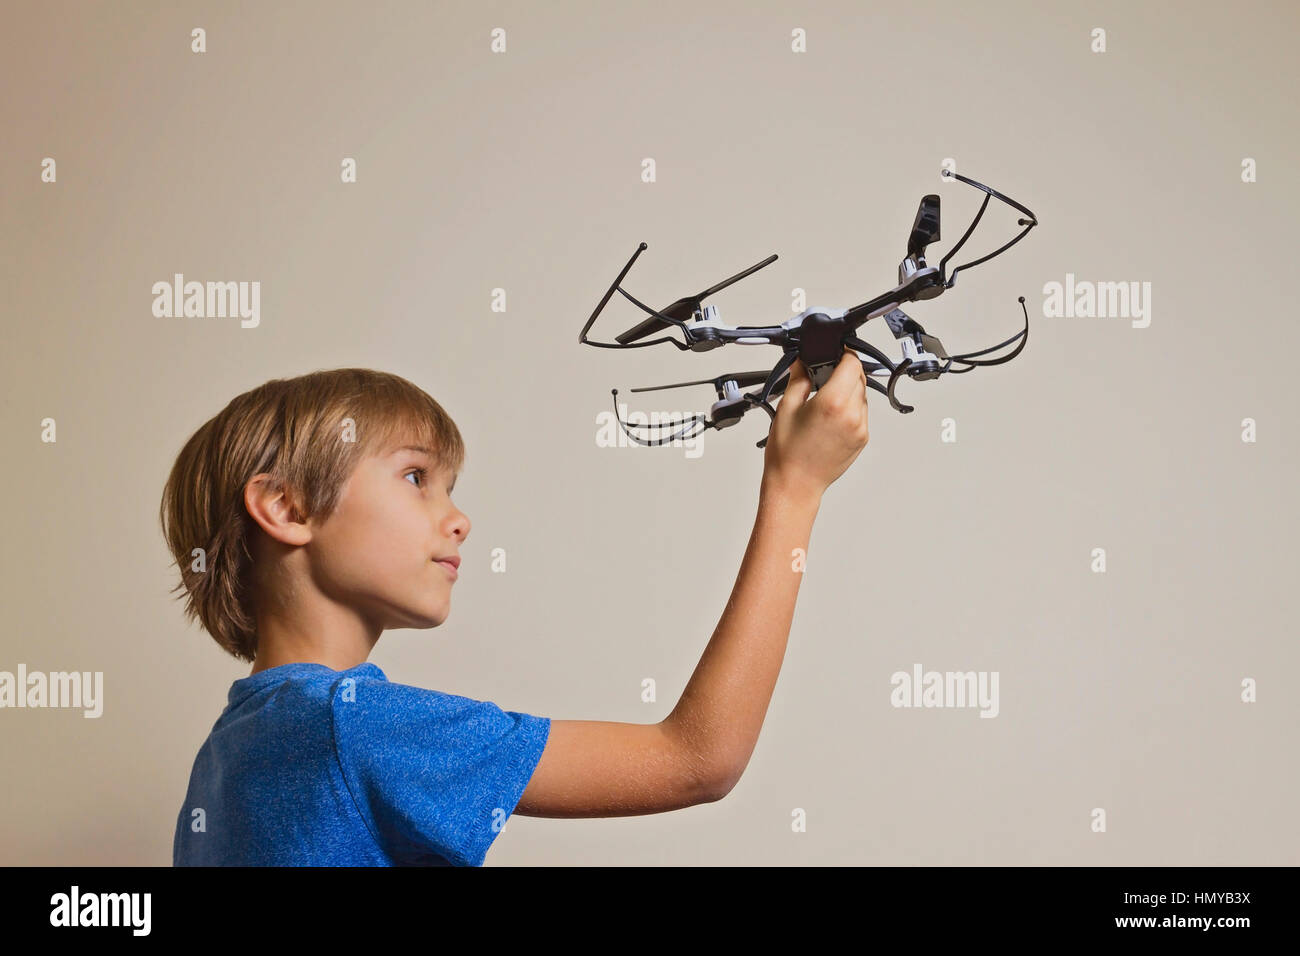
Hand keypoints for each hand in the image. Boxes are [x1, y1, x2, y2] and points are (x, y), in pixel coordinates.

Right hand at [761, 349, 869, 496]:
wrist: (795, 484)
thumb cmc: (788, 453)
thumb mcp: (787, 408)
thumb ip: (799, 379)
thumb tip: (802, 362)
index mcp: (833, 402)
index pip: (852, 363)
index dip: (844, 354)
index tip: (834, 353)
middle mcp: (852, 414)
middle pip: (859, 377)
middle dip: (844, 371)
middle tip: (824, 376)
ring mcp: (861, 428)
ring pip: (863, 395)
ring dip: (849, 390)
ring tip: (825, 401)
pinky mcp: (862, 439)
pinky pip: (862, 413)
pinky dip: (850, 407)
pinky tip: (830, 416)